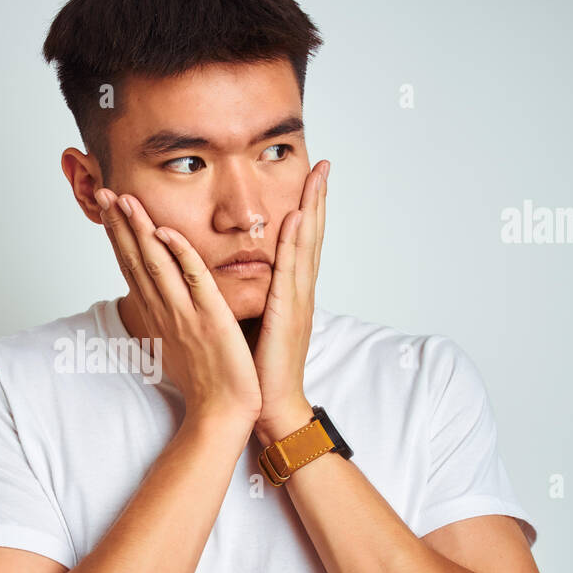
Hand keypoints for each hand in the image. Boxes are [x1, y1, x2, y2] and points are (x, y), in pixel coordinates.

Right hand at [95, 186, 261, 431]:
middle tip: (103, 192)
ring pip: (156, 264)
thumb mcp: (181, 344)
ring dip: (139, 230)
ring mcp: (184, 314)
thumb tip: (161, 304)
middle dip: (118, 225)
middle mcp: (165, 310)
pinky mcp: (209, 319)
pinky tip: (165, 231)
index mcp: (160, 314)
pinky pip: (192, 280)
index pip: (133, 267)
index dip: (118, 236)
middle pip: (135, 260)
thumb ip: (171, 318)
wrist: (221, 413)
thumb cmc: (206, 382)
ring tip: (124, 200)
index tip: (107, 209)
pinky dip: (179, 254)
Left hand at [252, 159, 329, 445]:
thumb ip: (260, 300)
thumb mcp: (261, 325)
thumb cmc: (262, 371)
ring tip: (316, 178)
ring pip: (306, 248)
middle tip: (323, 165)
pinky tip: (296, 219)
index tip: (312, 179)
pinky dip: (294, 244)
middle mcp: (300, 294)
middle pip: (312, 237)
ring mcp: (297, 303)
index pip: (302, 244)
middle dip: (318, 199)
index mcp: (292, 296)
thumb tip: (249, 281)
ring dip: (311, 209)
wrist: (271, 407)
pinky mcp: (285, 315)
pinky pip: (288, 273)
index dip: (309, 210)